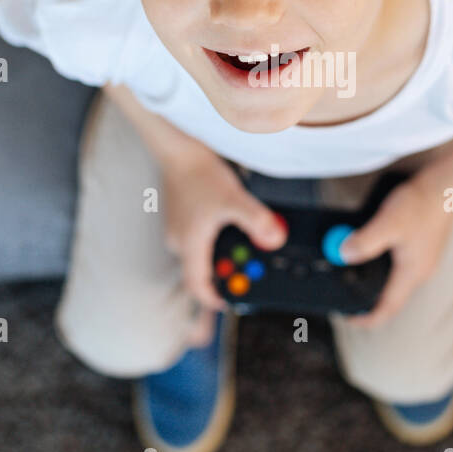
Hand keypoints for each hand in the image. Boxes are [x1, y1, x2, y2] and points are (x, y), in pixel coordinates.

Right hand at [159, 151, 287, 314]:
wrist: (179, 148)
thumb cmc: (200, 173)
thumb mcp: (234, 199)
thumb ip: (256, 221)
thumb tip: (275, 240)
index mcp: (189, 244)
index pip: (197, 285)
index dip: (214, 298)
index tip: (230, 303)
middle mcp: (179, 241)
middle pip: (203, 269)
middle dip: (228, 270)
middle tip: (250, 265)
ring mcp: (178, 228)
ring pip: (202, 253)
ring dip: (223, 254)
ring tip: (244, 244)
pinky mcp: (181, 217)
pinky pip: (199, 239)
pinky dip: (216, 239)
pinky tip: (229, 225)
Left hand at [337, 174, 452, 328]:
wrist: (446, 187)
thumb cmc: (420, 204)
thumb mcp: (387, 223)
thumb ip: (364, 241)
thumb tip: (343, 254)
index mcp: (412, 273)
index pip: (388, 308)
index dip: (368, 318)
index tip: (348, 318)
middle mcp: (420, 272)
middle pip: (392, 299)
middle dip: (370, 302)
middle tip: (348, 299)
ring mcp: (424, 261)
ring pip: (397, 283)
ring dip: (378, 286)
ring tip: (357, 280)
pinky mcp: (424, 249)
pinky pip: (401, 269)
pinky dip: (385, 271)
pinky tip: (374, 257)